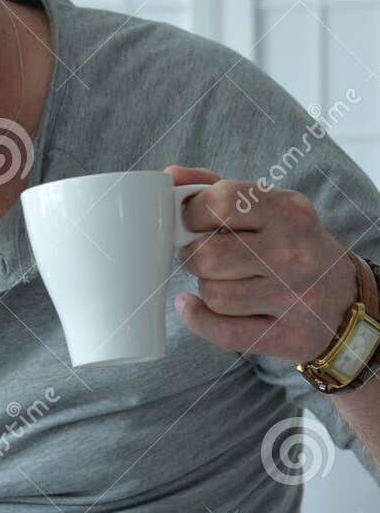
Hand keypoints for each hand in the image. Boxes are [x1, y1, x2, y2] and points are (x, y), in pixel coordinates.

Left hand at [165, 166, 358, 365]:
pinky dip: (199, 319)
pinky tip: (196, 307)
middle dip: (193, 255)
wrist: (343, 298)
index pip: (220, 203)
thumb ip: (216, 188)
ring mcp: (294, 298)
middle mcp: (295, 253)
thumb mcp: (268, 207)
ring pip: (213, 295)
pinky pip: (222, 332)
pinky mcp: (288, 336)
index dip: (192, 213)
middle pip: (208, 255)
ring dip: (206, 287)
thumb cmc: (291, 245)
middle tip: (201, 255)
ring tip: (222, 280)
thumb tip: (170, 176)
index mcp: (289, 211)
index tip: (191, 221)